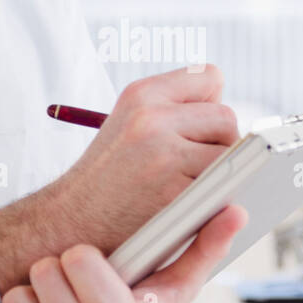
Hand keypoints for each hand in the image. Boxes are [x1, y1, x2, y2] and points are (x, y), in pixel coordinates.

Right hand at [0, 65, 238, 292]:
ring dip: (220, 174)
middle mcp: (152, 118)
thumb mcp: (128, 125)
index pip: (210, 77)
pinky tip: (190, 208)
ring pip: (230, 155)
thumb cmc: (108, 179)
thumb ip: (174, 111)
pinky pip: (223, 190)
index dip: (210, 105)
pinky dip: (214, 201)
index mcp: (141, 95)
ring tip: (189, 187)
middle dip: (220, 143)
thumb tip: (233, 120)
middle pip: (227, 118)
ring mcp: (164, 156)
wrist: (69, 224)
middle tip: (192, 168)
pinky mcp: (175, 194)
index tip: (197, 129)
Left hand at [0, 203, 246, 302]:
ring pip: (17, 297)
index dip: (86, 259)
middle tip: (80, 290)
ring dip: (36, 298)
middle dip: (60, 275)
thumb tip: (234, 211)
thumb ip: (205, 247)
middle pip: (43, 272)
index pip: (76, 258)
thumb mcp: (177, 291)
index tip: (98, 270)